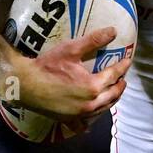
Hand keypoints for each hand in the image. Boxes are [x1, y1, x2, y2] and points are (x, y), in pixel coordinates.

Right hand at [0, 26, 132, 118]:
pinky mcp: (70, 119)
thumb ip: (94, 40)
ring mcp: (80, 114)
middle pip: (113, 95)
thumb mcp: (71, 49)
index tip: (127, 61)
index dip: (122, 67)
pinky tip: (93, 114)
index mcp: (93, 86)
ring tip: (113, 92)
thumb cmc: (47, 66)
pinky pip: (86, 122)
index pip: (114, 75)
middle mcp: (90, 103)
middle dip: (120, 85)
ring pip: (103, 108)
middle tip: (122, 78)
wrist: (26, 85)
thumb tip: (113, 31)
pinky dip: (93, 116)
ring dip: (111, 99)